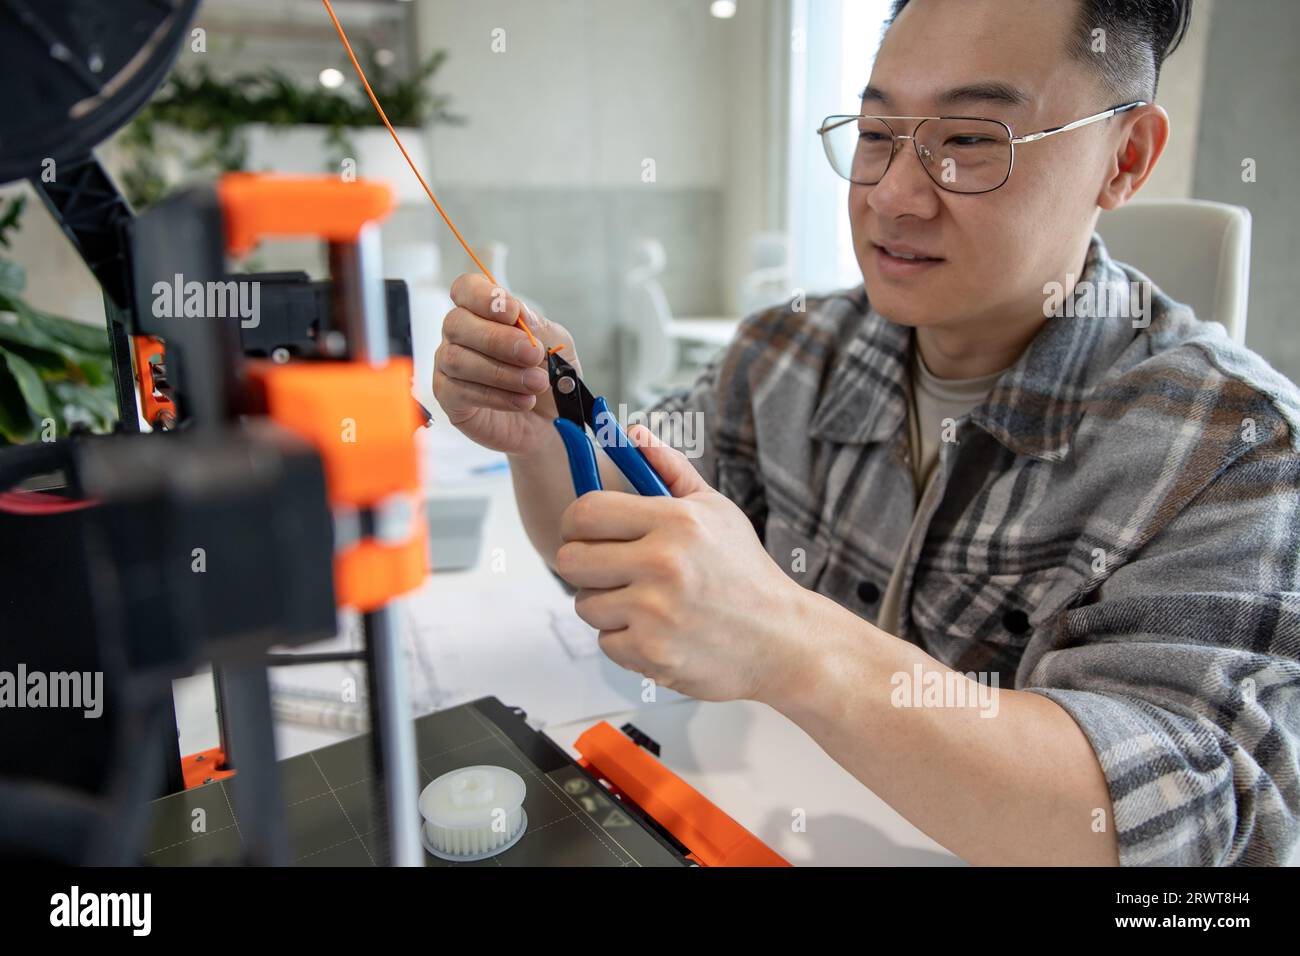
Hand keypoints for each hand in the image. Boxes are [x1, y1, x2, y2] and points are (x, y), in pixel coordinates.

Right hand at [432, 273, 576, 455]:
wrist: (553, 421)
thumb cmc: (549, 377)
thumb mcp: (558, 346)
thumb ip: (539, 328)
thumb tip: (521, 315)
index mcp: (482, 313)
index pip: (466, 289)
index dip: (484, 297)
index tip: (513, 313)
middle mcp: (460, 336)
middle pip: (457, 323)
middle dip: (498, 340)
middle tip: (533, 355)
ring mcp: (449, 367)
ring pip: (458, 360)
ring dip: (502, 372)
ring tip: (536, 384)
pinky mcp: (450, 399)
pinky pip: (460, 391)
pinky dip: (496, 396)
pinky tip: (522, 401)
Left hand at [555, 425, 804, 700]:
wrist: (780, 638)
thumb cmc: (744, 570)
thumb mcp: (715, 509)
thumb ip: (669, 468)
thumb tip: (630, 432)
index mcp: (675, 521)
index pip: (586, 511)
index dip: (575, 522)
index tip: (584, 532)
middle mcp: (662, 563)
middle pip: (571, 560)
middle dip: (584, 565)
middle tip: (610, 569)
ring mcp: (655, 611)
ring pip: (585, 605)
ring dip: (607, 605)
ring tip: (645, 603)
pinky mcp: (652, 652)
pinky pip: (605, 642)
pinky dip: (625, 641)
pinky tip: (658, 631)